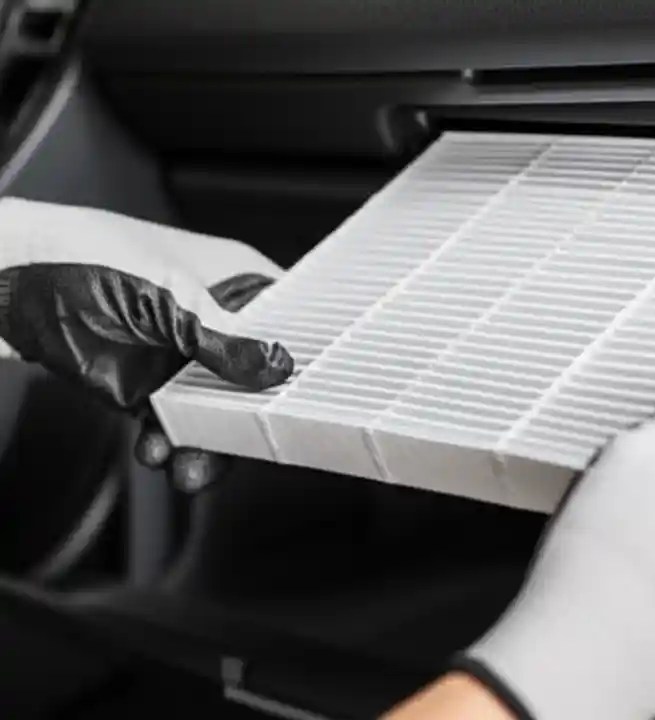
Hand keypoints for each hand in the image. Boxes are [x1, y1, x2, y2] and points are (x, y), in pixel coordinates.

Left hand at [0, 198, 292, 486]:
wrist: (0, 281)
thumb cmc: (76, 254)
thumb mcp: (163, 296)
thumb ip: (221, 336)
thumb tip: (277, 364)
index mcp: (234, 282)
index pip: (293, 325)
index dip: (304, 363)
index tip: (307, 400)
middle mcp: (214, 321)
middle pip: (258, 383)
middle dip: (249, 422)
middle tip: (241, 446)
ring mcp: (180, 356)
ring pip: (217, 414)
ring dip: (209, 445)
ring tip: (191, 464)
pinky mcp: (145, 386)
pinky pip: (175, 426)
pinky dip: (170, 446)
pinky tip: (156, 450)